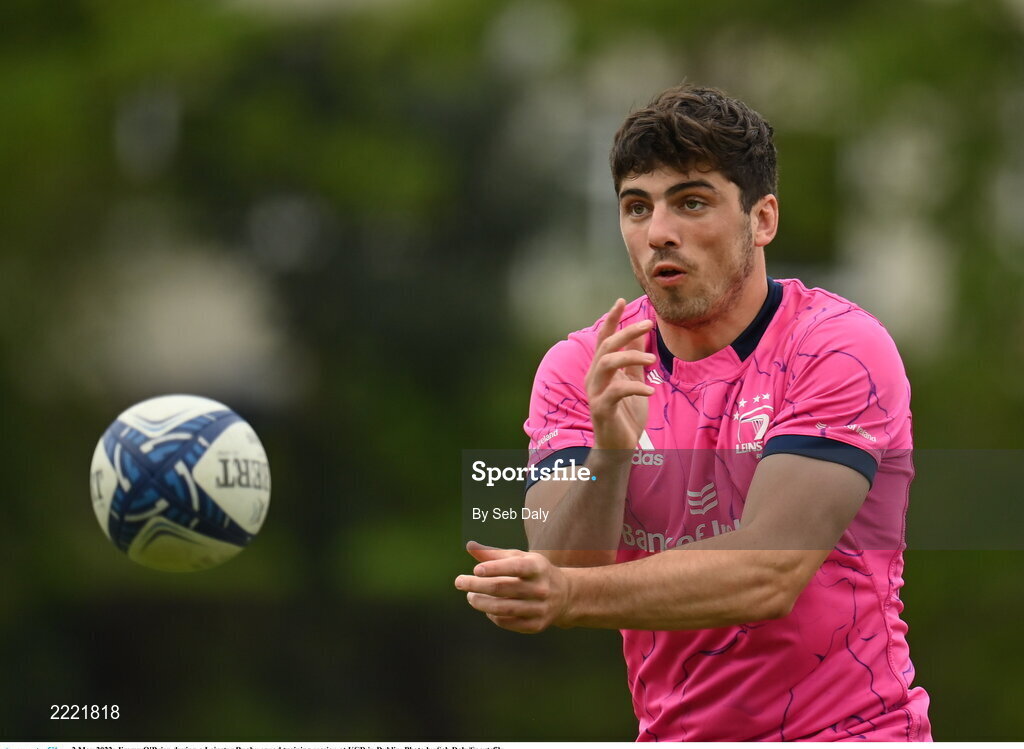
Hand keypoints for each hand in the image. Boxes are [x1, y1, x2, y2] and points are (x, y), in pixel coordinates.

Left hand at [455, 541, 571, 633]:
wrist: (564, 595)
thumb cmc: (533, 572)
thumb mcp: (519, 558)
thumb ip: (494, 553)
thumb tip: (469, 545)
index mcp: (537, 567)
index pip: (514, 567)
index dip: (494, 568)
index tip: (475, 569)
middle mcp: (541, 588)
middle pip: (502, 588)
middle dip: (477, 585)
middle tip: (460, 582)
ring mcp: (539, 608)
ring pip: (503, 608)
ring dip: (481, 603)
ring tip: (470, 597)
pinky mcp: (536, 625)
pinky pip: (507, 622)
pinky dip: (493, 615)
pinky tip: (486, 609)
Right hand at [585, 299, 655, 450]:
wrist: (618, 448)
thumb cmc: (625, 415)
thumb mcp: (633, 382)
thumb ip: (634, 361)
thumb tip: (639, 336)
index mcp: (601, 370)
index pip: (603, 338)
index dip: (611, 319)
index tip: (621, 300)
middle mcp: (594, 378)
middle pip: (606, 346)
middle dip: (626, 332)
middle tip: (648, 325)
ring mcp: (596, 393)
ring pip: (607, 364)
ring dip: (630, 357)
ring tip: (651, 360)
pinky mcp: (601, 409)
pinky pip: (616, 391)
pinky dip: (635, 388)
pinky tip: (650, 392)